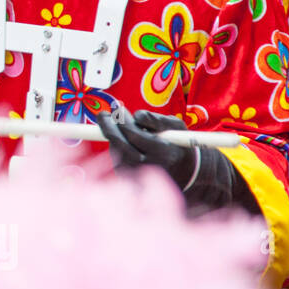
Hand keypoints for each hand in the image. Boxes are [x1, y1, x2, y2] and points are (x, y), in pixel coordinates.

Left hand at [96, 109, 252, 212]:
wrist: (185, 172)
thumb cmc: (178, 144)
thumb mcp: (175, 127)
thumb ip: (157, 119)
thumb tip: (136, 115)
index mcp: (164, 153)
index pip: (135, 135)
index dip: (122, 120)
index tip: (117, 107)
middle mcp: (149, 167)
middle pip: (121, 145)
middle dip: (108, 127)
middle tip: (104, 114)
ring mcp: (138, 176)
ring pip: (117, 152)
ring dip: (113, 136)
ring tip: (118, 126)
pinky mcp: (130, 180)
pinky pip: (117, 160)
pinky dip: (116, 147)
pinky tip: (123, 140)